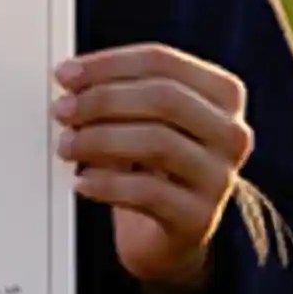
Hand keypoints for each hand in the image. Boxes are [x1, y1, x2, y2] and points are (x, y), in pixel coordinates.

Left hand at [53, 44, 253, 293]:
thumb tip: (69, 78)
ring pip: (158, 142)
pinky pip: (148, 192)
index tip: (65, 74)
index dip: (108, 64)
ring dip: (99, 139)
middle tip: (61, 110)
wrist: (163, 231)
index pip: (162, 62)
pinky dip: (107, 184)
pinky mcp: (199, 218)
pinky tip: (81, 181)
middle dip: (103, 100)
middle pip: (164, 98)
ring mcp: (220, 177)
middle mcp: (231, 133)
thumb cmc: (148, 163)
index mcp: (222, 94)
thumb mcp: (141, 118)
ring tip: (66, 145)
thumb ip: (116, 91)